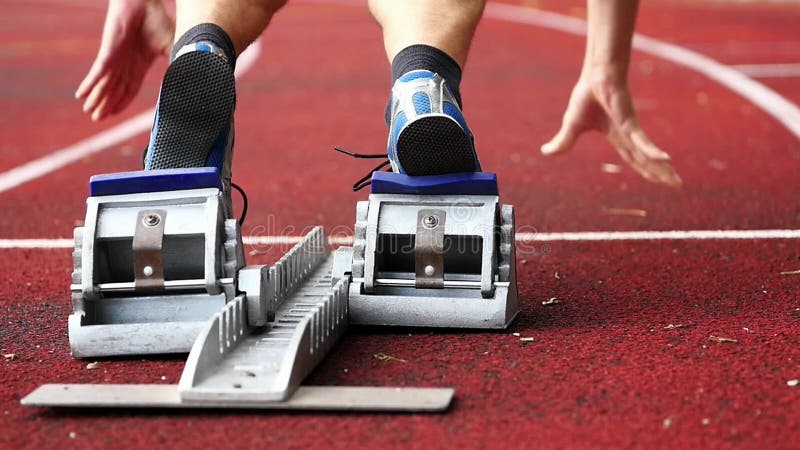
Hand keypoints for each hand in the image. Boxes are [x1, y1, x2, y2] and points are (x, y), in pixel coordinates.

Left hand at [75, 0, 173, 120]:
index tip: (114, 113)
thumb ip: (177, 65)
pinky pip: (98, 72)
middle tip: (97, 118)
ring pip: (105, 84)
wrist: (145, 3)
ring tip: (90, 112)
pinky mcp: (109, 52)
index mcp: (140, 63)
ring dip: (97, 99)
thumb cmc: (157, 20)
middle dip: (106, 104)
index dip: (122, 101)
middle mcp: (126, 63)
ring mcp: (116, 58)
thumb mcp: (172, 47)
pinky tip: (81, 94)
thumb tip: (190, 82)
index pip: (130, 87)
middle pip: (115, 88)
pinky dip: (90, 84)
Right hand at [541, 69, 682, 186]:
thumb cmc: (587, 94)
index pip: (633, 157)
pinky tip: (664, 159)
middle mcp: (628, 134)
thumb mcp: (571, 124)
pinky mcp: (629, 121)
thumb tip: (545, 152)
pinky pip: (641, 140)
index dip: (645, 169)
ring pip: (647, 154)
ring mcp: (630, 128)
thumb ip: (563, 141)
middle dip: (660, 173)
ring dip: (661, 169)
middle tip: (677, 185)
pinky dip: (651, 150)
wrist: (595, 74)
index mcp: (617, 135)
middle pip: (645, 159)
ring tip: (676, 182)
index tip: (659, 180)